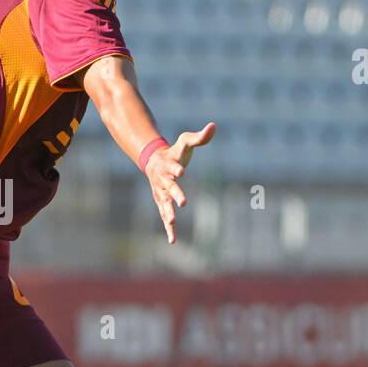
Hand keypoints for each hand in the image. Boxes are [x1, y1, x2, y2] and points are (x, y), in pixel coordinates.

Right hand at [145, 122, 215, 243]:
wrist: (153, 161)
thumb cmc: (174, 152)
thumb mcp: (186, 141)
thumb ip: (200, 137)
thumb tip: (214, 126)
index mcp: (169, 165)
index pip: (173, 166)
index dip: (176, 168)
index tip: (182, 171)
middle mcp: (163, 180)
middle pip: (169, 187)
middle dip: (175, 194)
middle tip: (182, 202)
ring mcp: (161, 192)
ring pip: (164, 204)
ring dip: (168, 213)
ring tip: (173, 222)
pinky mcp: (162, 202)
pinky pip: (164, 216)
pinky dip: (168, 228)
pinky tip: (173, 240)